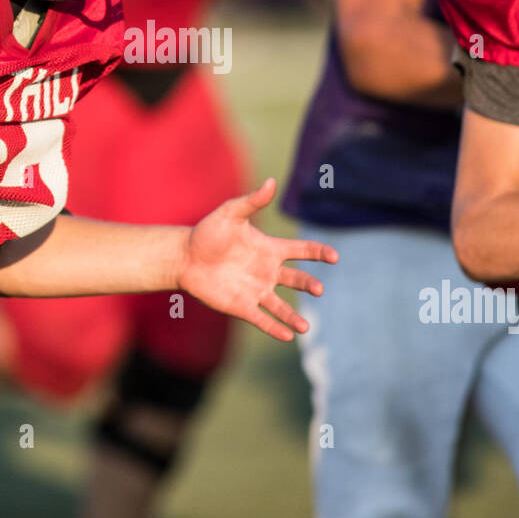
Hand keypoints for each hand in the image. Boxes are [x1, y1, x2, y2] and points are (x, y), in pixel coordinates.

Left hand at [177, 178, 335, 340]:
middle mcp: (267, 271)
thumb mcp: (231, 213)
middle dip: (309, 284)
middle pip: (296, 280)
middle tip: (318, 289)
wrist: (185, 257)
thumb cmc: (208, 233)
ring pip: (281, 306)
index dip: (318, 252)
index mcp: (269, 249)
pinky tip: (287, 336)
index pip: (301, 250)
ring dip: (293, 317)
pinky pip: (262, 319)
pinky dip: (274, 328)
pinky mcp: (242, 306)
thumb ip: (252, 201)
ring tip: (305, 327)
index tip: (334, 256)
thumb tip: (272, 181)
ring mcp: (256, 290)